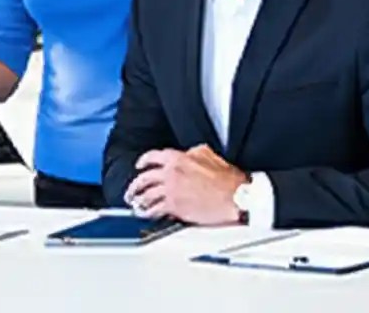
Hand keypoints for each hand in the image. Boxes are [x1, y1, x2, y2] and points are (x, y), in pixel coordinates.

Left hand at [124, 148, 245, 225]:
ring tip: (136, 204)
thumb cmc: (228, 180)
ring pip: (146, 195)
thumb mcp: (209, 155)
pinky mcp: (175, 207)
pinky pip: (155, 210)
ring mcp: (171, 190)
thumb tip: (188, 153)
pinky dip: (149, 213)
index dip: (143, 161)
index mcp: (178, 158)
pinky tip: (147, 214)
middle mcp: (171, 173)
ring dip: (139, 200)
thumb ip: (193, 153)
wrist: (236, 197)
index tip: (140, 165)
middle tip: (132, 190)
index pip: (152, 157)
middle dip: (135, 185)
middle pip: (144, 178)